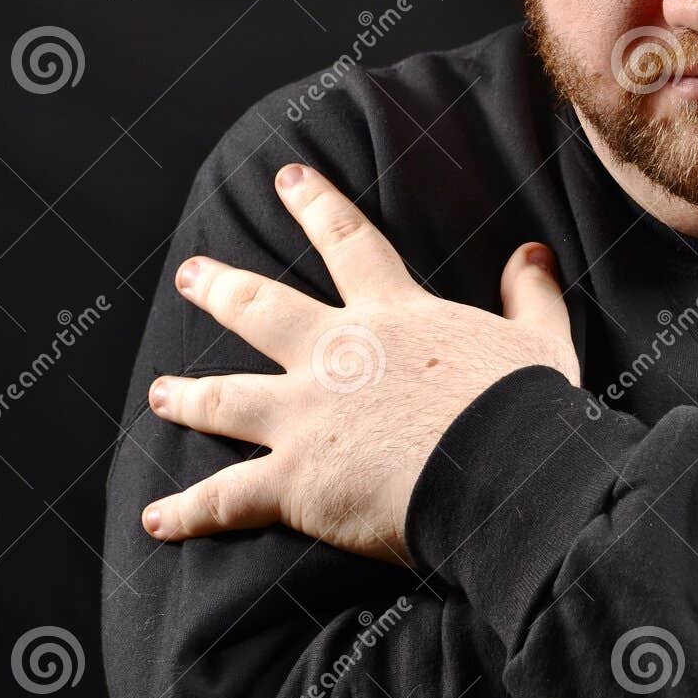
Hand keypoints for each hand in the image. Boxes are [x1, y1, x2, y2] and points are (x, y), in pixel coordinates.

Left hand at [140, 163, 579, 561]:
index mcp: (393, 317)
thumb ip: (532, 296)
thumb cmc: (526, 408)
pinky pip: (225, 498)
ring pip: (227, 398)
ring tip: (159, 393)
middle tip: (189, 275)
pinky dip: (188, 511)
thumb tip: (532, 253)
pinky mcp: (294, 481)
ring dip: (188, 396)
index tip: (287, 177)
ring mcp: (305, 418)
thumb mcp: (541, 341)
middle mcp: (335, 356)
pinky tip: (155, 520)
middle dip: (221, 289)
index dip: (315, 205)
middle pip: (262, 310)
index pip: (347, 242)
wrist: (504, 472)